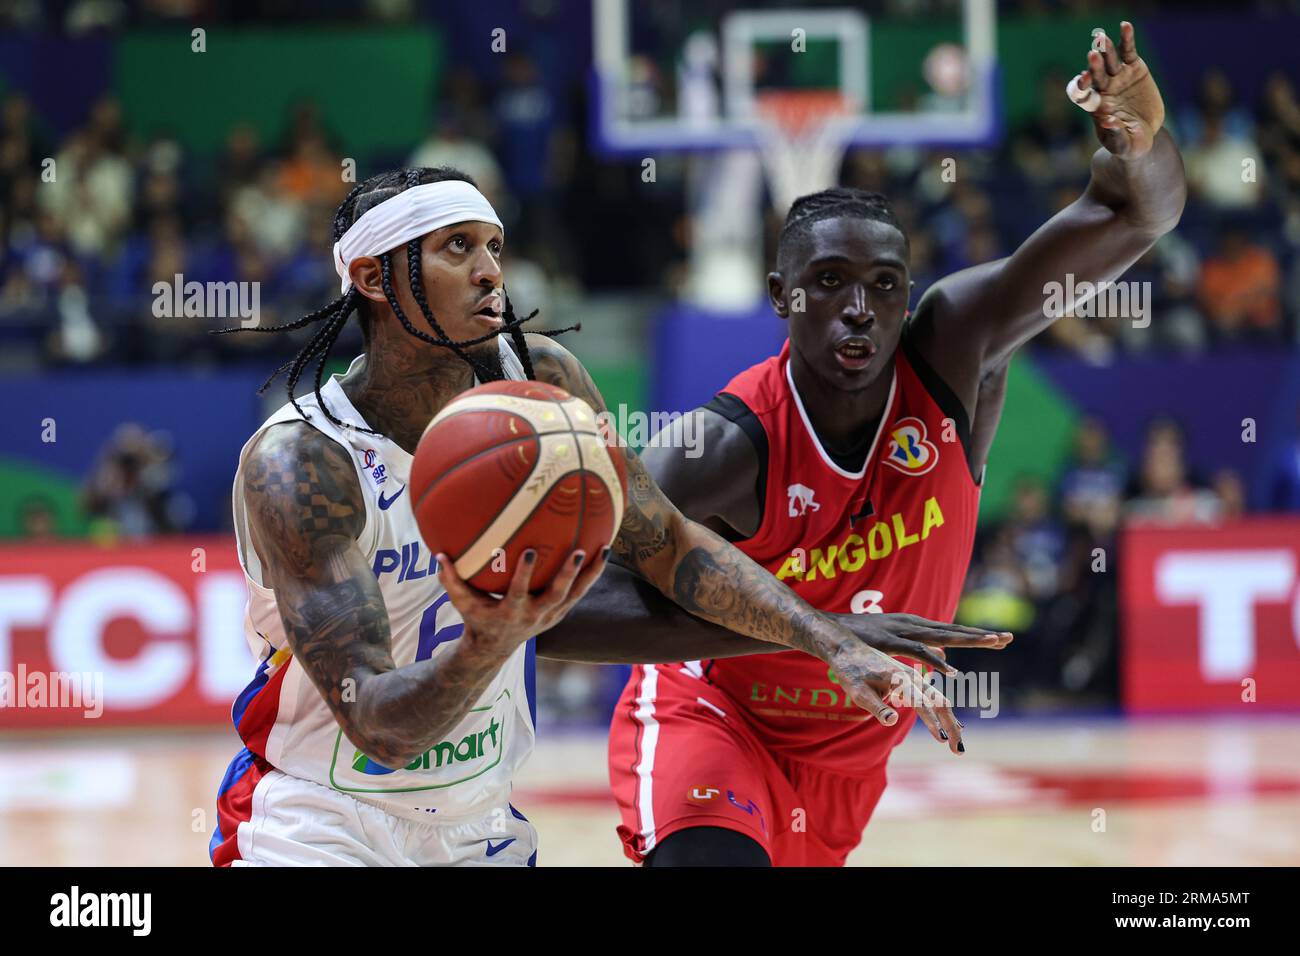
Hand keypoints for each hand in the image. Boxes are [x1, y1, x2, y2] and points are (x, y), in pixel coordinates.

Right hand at [436, 548, 609, 660]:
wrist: (495, 647)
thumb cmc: (476, 618)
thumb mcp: (461, 603)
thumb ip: (450, 580)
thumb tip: (438, 554)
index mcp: (512, 611)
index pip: (520, 592)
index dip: (525, 574)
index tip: (529, 551)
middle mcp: (536, 615)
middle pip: (557, 594)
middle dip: (567, 574)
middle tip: (578, 550)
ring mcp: (552, 615)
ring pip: (576, 593)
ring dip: (591, 573)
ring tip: (605, 548)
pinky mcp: (561, 612)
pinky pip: (580, 592)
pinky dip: (591, 575)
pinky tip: (602, 552)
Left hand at [826, 638, 967, 755]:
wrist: (848, 648)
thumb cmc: (851, 671)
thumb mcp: (858, 691)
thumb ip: (876, 706)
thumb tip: (892, 721)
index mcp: (901, 679)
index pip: (922, 704)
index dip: (933, 722)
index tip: (942, 741)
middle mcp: (913, 677)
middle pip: (939, 703)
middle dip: (951, 727)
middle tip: (959, 751)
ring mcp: (914, 678)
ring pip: (940, 702)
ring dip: (951, 723)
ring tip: (958, 747)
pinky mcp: (911, 681)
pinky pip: (933, 699)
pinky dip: (944, 714)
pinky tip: (954, 726)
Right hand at [836, 612, 1012, 672]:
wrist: (831, 630)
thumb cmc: (863, 638)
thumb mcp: (897, 643)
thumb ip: (922, 650)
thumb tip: (946, 658)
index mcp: (916, 627)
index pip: (953, 631)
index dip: (976, 634)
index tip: (1002, 639)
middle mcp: (913, 625)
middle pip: (953, 631)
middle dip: (980, 635)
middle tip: (1007, 637)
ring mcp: (902, 631)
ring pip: (940, 636)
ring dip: (966, 640)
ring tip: (990, 642)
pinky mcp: (889, 641)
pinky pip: (916, 651)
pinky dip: (934, 660)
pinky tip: (950, 669)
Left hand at [1070, 21, 1164, 157]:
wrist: (1144, 135)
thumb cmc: (1129, 144)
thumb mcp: (1124, 144)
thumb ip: (1115, 134)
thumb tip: (1108, 121)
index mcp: (1095, 107)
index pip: (1083, 94)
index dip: (1082, 86)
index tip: (1084, 79)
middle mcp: (1103, 89)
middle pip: (1096, 75)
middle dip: (1094, 66)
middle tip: (1093, 55)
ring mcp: (1118, 77)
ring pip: (1110, 60)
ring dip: (1107, 49)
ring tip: (1103, 38)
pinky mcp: (1133, 68)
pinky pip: (1128, 51)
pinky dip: (1127, 39)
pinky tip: (1125, 26)